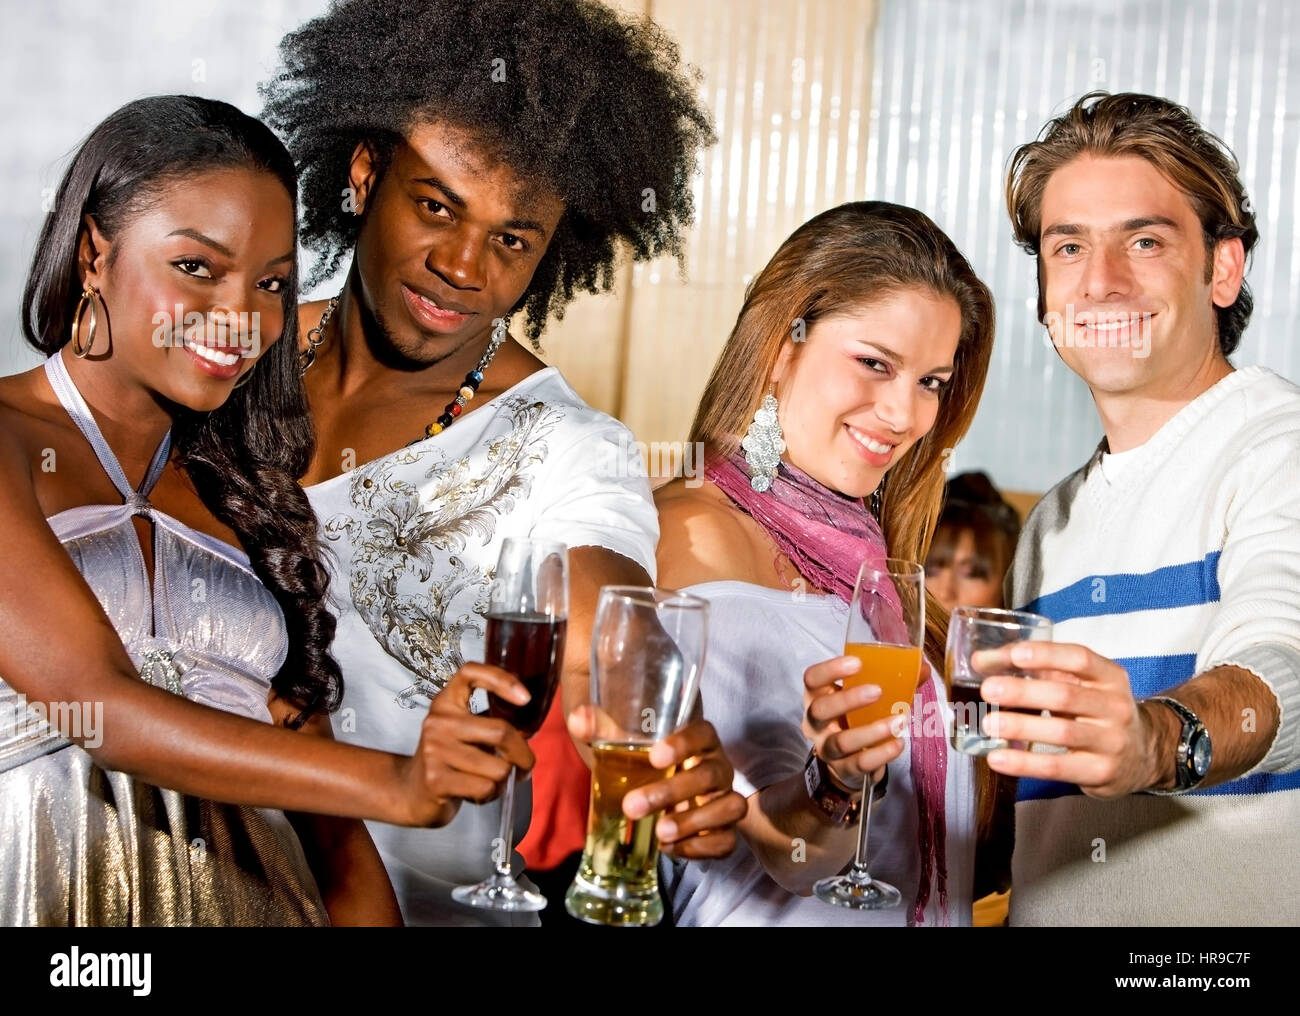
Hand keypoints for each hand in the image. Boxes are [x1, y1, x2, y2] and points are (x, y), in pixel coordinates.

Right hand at [399, 663, 535, 825]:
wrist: (412, 792)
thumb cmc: (450, 758)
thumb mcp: (464, 730)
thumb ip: (491, 721)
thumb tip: (529, 726)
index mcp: (446, 702)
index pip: (470, 672)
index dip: (501, 679)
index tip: (526, 698)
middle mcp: (438, 721)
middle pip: (501, 732)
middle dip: (523, 755)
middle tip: (524, 764)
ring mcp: (435, 750)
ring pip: (498, 767)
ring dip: (505, 779)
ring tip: (493, 780)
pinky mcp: (436, 779)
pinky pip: (485, 787)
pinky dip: (491, 794)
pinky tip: (479, 791)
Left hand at [567, 708, 746, 858]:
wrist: (653, 787)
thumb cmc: (642, 759)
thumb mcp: (620, 740)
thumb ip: (600, 726)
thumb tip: (579, 720)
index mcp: (698, 741)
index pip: (703, 733)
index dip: (684, 744)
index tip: (654, 756)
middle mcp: (717, 767)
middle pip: (710, 774)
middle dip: (672, 792)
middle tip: (632, 806)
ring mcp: (723, 798)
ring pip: (729, 807)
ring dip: (694, 821)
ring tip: (659, 833)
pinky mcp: (722, 829)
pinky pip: (726, 841)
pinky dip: (700, 848)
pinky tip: (669, 848)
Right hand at [802, 655, 905, 790]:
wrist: (848, 764)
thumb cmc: (856, 719)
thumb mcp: (866, 698)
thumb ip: (892, 682)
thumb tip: (922, 668)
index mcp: (818, 697)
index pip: (812, 679)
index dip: (830, 669)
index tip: (857, 663)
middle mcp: (815, 723)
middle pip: (820, 709)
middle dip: (848, 699)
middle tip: (878, 691)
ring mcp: (827, 748)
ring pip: (841, 742)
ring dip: (872, 731)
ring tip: (899, 721)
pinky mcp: (843, 770)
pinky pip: (860, 763)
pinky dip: (882, 753)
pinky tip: (898, 743)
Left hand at [978, 641, 1166, 797]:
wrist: (1142, 756)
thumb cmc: (1096, 712)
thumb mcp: (1079, 686)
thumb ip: (1037, 671)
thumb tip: (981, 661)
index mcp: (1110, 677)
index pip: (1080, 658)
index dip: (1047, 655)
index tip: (1015, 655)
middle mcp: (1116, 707)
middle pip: (1066, 696)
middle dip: (1024, 692)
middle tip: (988, 689)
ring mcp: (1111, 741)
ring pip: (1062, 732)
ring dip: (1021, 727)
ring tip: (988, 724)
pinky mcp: (1100, 772)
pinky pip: (1058, 767)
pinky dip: (1024, 763)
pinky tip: (998, 758)